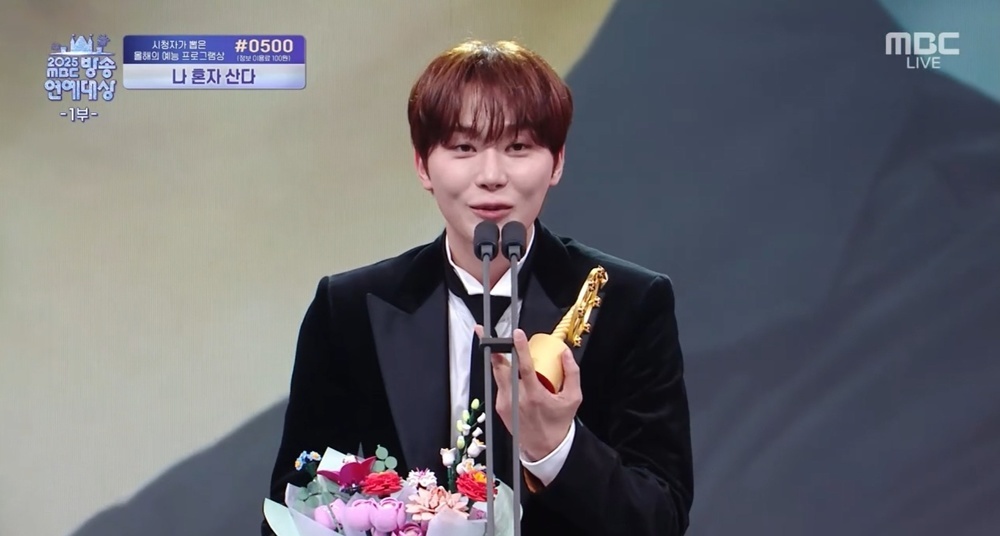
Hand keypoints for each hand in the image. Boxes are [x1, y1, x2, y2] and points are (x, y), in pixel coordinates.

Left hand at [474, 325, 581, 461]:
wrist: (545, 448)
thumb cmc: (559, 423)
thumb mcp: (574, 398)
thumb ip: (572, 373)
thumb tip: (565, 352)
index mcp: (535, 396)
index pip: (525, 367)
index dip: (520, 349)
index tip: (516, 334)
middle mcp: (517, 399)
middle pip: (501, 368)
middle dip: (493, 349)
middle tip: (485, 332)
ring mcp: (506, 404)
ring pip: (497, 375)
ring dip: (497, 359)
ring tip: (496, 345)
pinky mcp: (500, 407)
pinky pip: (500, 385)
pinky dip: (504, 376)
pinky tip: (511, 372)